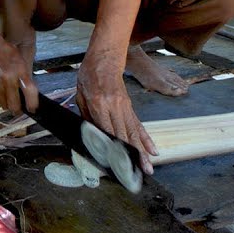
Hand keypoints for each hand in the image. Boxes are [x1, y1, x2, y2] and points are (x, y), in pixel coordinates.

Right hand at [0, 37, 38, 114]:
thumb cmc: (7, 53)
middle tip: (20, 110)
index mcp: (20, 72)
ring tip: (10, 100)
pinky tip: (2, 93)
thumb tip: (30, 94)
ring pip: (5, 105)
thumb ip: (27, 78)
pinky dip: (0, 100)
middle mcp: (9, 80)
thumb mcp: (22, 62)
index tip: (33, 109)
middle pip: (15, 105)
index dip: (32, 104)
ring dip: (8, 105)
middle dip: (18, 110)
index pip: (30, 92)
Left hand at [75, 52, 157, 173]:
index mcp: (99, 105)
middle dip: (131, 155)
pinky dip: (146, 139)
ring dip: (142, 151)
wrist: (103, 60)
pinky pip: (138, 125)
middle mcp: (114, 107)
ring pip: (134, 132)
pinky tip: (152, 150)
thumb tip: (92, 139)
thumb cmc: (88, 78)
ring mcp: (124, 107)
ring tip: (148, 167)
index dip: (112, 148)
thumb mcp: (81, 97)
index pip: (106, 130)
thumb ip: (87, 118)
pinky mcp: (130, 107)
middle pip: (124, 135)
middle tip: (137, 172)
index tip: (116, 163)